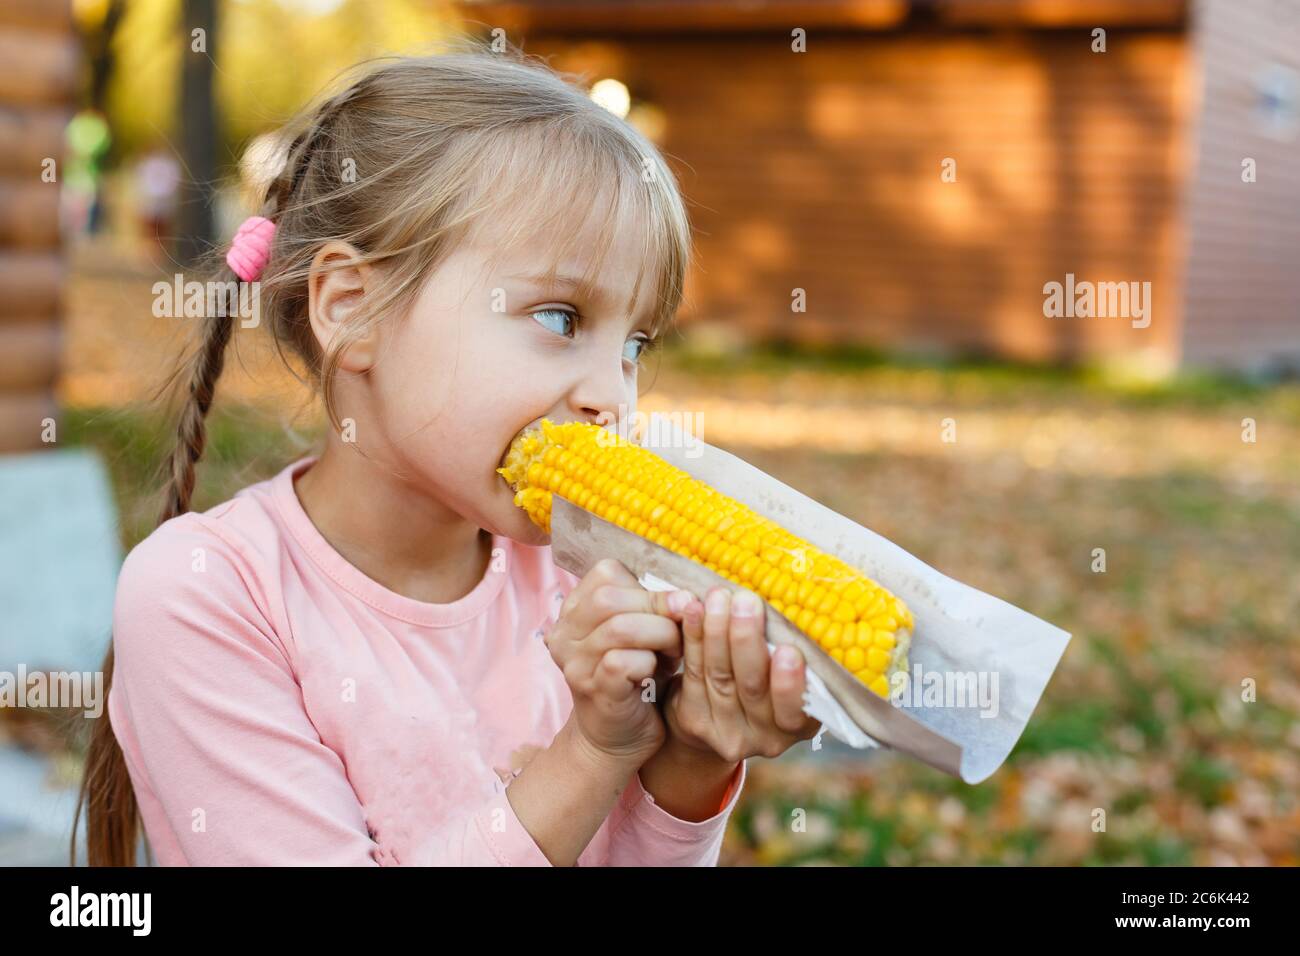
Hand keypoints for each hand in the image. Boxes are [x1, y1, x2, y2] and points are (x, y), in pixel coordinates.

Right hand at [544, 558, 693, 765]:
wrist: (617, 741)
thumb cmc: (637, 679)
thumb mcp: (643, 633)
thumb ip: (654, 608)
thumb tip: (688, 595)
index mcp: (575, 611)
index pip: (605, 573)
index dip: (645, 584)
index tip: (670, 604)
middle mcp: (566, 634)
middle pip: (610, 597)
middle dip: (657, 606)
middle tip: (683, 623)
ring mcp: (575, 663)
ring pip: (620, 627)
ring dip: (660, 633)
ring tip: (675, 649)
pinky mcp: (593, 690)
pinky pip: (622, 661)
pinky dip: (650, 662)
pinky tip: (657, 673)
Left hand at [662, 586, 821, 762]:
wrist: (721, 717)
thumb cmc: (770, 679)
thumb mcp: (791, 674)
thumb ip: (793, 652)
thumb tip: (796, 606)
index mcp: (800, 725)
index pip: (795, 710)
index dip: (790, 683)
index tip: (788, 649)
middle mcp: (766, 738)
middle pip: (752, 687)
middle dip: (747, 640)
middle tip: (747, 601)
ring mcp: (726, 731)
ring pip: (720, 676)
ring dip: (717, 631)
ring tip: (719, 597)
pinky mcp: (694, 719)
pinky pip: (694, 672)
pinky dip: (694, 637)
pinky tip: (694, 610)